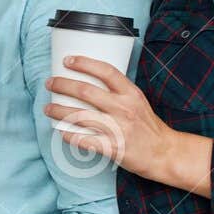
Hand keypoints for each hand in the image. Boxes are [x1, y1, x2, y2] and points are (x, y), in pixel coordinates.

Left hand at [44, 55, 211, 192]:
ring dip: (58, 110)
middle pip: (85, 91)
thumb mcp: (138, 101)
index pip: (106, 71)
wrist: (165, 153)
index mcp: (131, 94)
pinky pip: (83, 140)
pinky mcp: (112, 148)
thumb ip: (118, 92)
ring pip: (79, 115)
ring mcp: (117, 129)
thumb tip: (88, 81)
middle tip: (50, 83)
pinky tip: (60, 130)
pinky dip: (68, 134)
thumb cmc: (148, 126)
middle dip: (62, 85)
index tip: (67, 60)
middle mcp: (123, 108)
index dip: (84, 63)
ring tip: (48, 108)